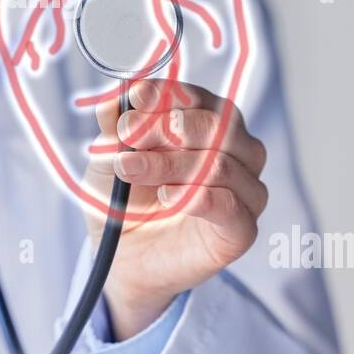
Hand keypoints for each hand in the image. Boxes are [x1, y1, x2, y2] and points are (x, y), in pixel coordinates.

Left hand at [82, 78, 268, 340]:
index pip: (197, 97)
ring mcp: (245, 189)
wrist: (126, 257)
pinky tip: (168, 196)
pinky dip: (199, 197)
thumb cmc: (125, 198)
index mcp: (207, 121)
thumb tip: (114, 97)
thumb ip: (114, 127)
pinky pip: (232, 206)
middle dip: (166, 128)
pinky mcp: (241, 229)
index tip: (135, 97)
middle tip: (127, 136)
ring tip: (131, 169)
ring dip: (170, 164)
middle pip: (217, 125)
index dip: (167, 95)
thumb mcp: (109, 157)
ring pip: (222, 164)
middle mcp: (236, 150)